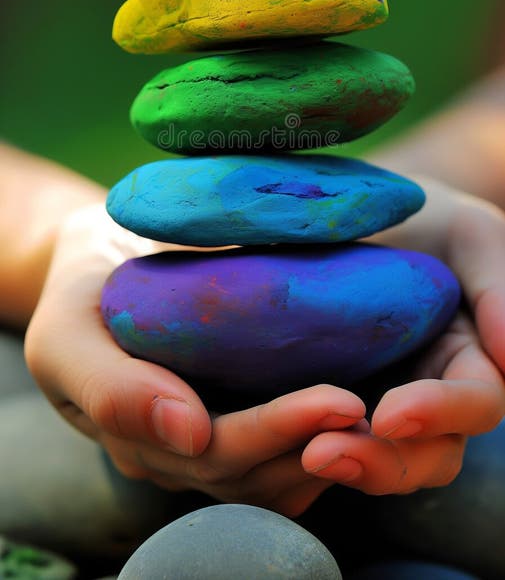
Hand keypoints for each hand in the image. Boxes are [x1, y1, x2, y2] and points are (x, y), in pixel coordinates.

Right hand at [24, 203, 365, 515]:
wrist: (97, 256)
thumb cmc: (82, 289)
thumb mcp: (67, 334)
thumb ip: (110, 390)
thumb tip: (188, 433)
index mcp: (138, 438)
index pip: (217, 455)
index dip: (279, 433)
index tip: (339, 402)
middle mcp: (177, 451)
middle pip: (255, 473)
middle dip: (314, 443)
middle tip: (370, 405)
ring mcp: (205, 434)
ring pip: (274, 473)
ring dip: (327, 451)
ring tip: (378, 417)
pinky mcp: (233, 407)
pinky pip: (281, 445)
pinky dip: (321, 436)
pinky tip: (360, 409)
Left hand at [301, 177, 504, 493]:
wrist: (367, 207)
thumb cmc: (430, 216)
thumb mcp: (470, 233)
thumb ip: (498, 287)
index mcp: (472, 362)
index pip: (475, 405)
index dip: (438, 415)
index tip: (390, 414)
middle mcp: (430, 395)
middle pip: (427, 457)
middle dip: (383, 464)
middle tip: (323, 453)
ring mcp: (378, 400)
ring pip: (376, 459)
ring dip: (344, 464)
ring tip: (300, 453)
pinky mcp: (327, 397)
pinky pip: (322, 433)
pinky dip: (303, 441)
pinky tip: (272, 438)